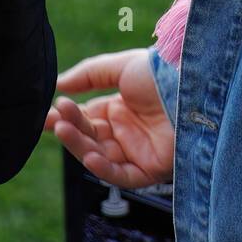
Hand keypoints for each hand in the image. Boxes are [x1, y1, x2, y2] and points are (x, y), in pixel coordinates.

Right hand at [44, 48, 174, 187]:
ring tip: (63, 129)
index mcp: (121, 109)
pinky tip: (90, 156)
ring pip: (100, 157)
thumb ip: (89, 74)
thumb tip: (58, 84)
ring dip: (80, 146)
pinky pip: (122, 175)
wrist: (195, 83)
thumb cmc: (161, 72)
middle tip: (53, 119)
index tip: (46, 115)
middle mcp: (128, 131)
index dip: (66, 117)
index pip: (87, 118)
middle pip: (90, 137)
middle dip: (71, 129)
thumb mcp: (121, 66)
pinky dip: (104, 169)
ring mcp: (138, 150)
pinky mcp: (151, 168)